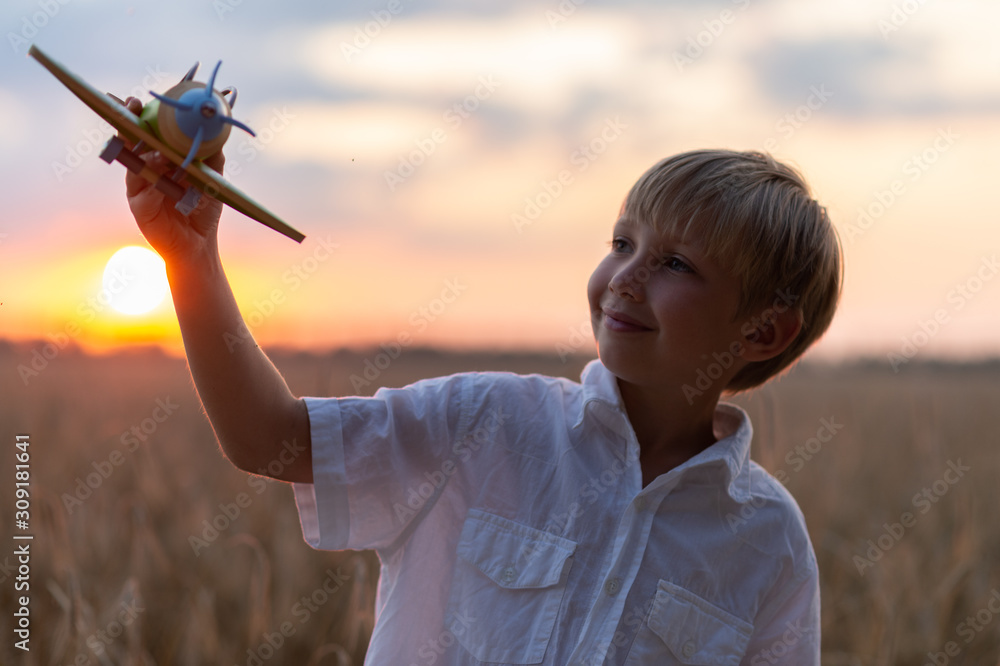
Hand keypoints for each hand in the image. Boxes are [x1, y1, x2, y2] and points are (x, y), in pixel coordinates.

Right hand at [121, 96, 225, 267]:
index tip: (137, 100)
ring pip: (136, 163)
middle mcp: (145, 169)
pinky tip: (160, 173)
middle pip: (131, 140)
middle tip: (132, 106)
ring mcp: (139, 187)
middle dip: (129, 122)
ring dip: (145, 151)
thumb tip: (217, 130)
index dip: (140, 115)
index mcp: (158, 158)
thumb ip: (212, 155)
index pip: (146, 131)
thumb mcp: (211, 177)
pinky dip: (152, 180)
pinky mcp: (140, 206)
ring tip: (157, 145)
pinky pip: (143, 189)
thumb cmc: (201, 208)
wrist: (199, 242)